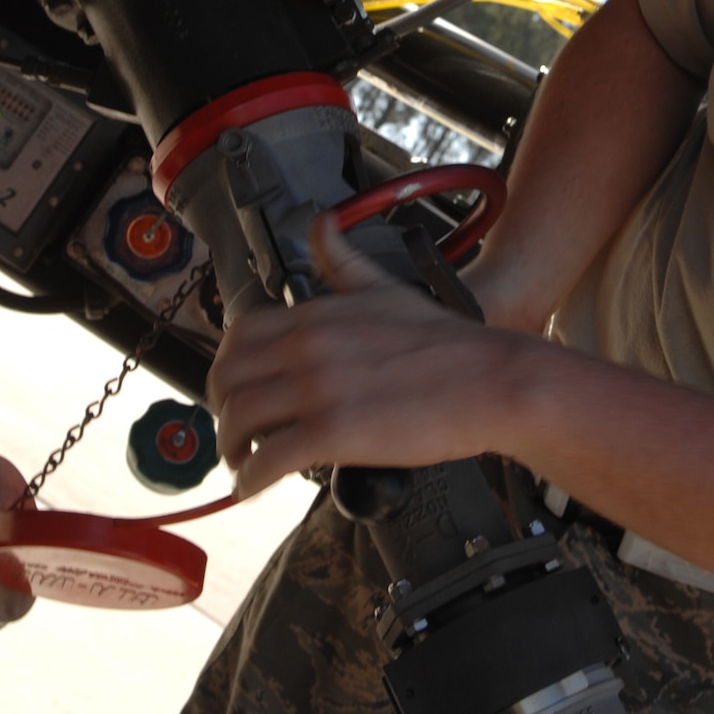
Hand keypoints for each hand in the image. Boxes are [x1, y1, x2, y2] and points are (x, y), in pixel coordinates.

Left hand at [206, 214, 542, 498]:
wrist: (494, 382)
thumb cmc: (450, 345)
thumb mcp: (387, 288)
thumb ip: (343, 261)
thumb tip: (321, 225)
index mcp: (318, 315)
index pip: (239, 334)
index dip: (227, 367)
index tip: (235, 388)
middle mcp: (308, 347)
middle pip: (227, 377)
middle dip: (219, 408)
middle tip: (232, 430)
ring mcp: (318, 390)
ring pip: (238, 419)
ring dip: (230, 447)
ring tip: (240, 464)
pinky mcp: (333, 434)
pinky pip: (267, 460)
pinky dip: (249, 479)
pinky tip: (252, 488)